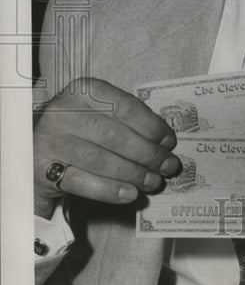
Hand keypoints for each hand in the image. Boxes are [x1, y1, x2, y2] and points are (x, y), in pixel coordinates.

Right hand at [34, 78, 179, 218]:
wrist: (34, 149)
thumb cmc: (79, 129)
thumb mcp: (100, 114)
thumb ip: (129, 122)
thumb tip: (165, 143)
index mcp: (83, 91)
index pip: (124, 106)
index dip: (152, 126)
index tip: (170, 142)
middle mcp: (63, 112)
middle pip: (115, 136)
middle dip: (148, 154)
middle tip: (168, 166)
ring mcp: (50, 141)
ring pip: (101, 160)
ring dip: (133, 174)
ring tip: (153, 182)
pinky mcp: (43, 169)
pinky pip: (83, 182)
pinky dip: (110, 190)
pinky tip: (130, 194)